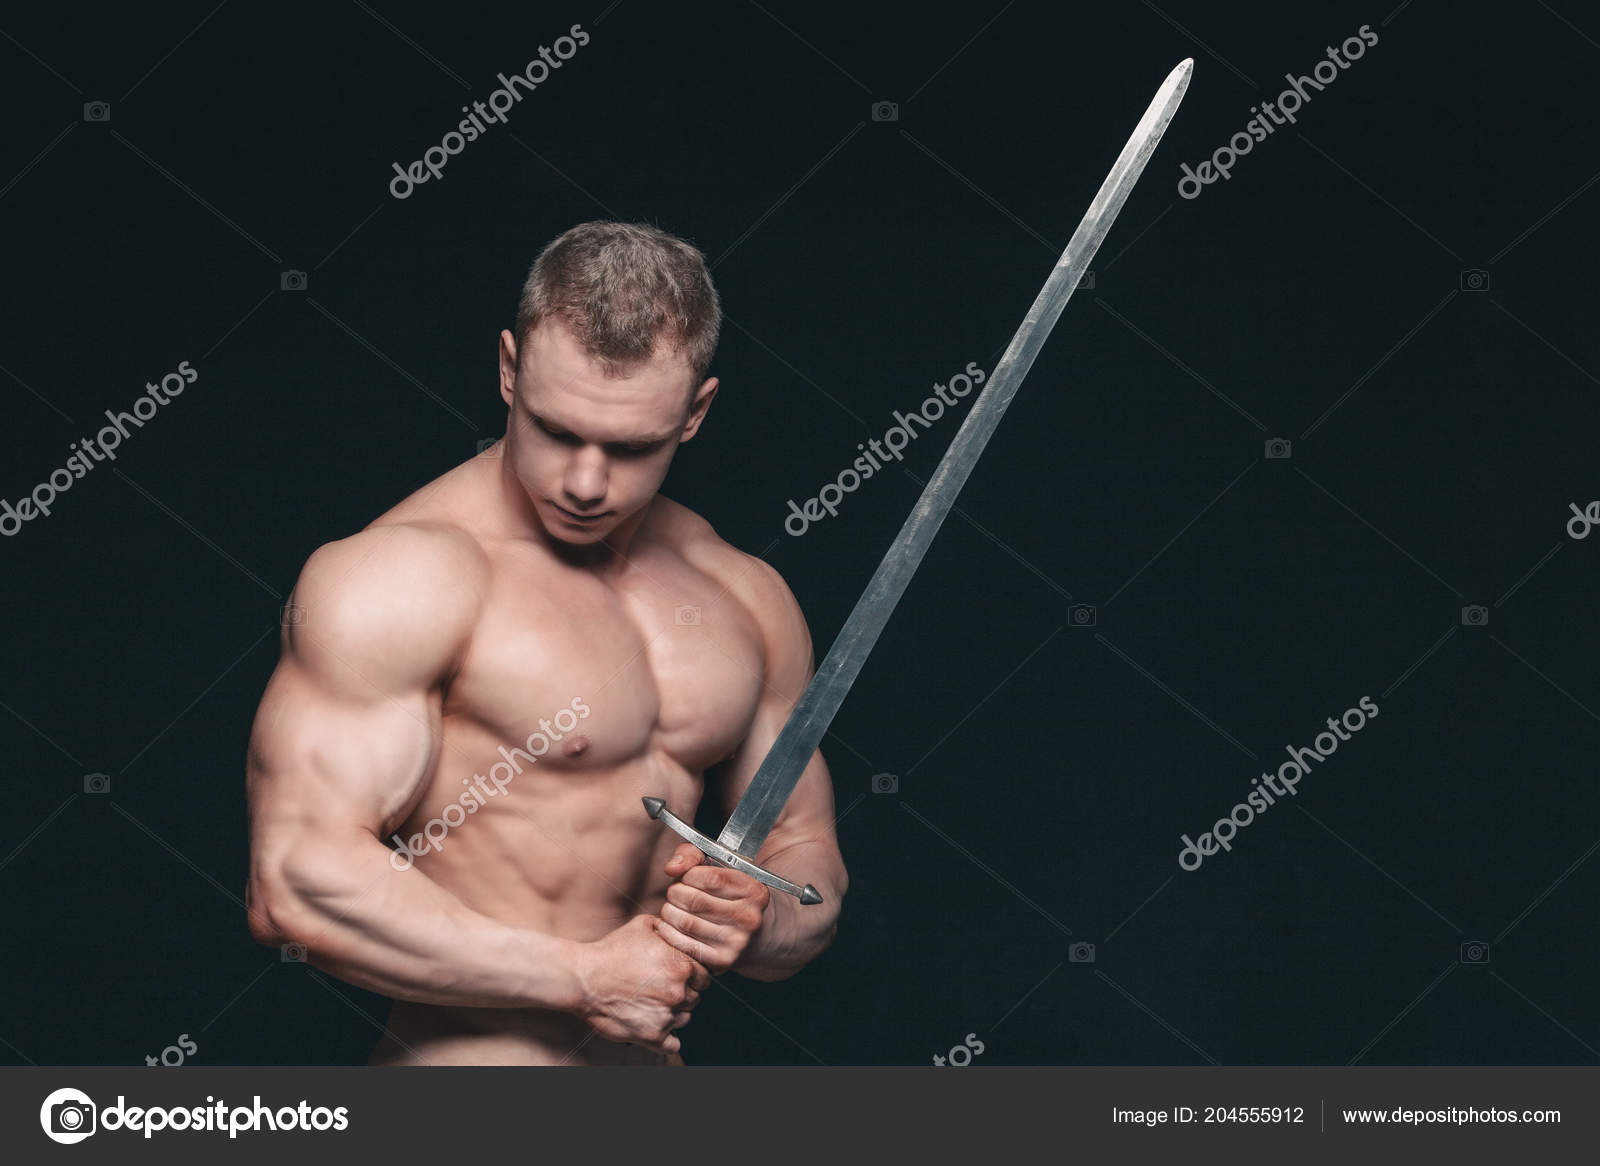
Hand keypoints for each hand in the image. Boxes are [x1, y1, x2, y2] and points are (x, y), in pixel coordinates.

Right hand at [573, 914, 710, 1055]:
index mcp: (681, 966)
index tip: (677, 976)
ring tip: (653, 1004)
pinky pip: (674, 1044)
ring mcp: (666, 1016)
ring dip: (674, 1014)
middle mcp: (678, 992)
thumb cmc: (610, 951)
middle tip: (662, 989)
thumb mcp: (642, 926)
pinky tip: (655, 1025)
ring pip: (685, 1019)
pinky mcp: (652, 1036)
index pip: (704, 977)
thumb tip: (678, 928)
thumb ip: (667, 927)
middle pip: (696, 998)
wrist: (583, 978)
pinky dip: (667, 1038)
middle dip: (683, 993)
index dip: (692, 976)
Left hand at [655, 842, 771, 973]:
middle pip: (694, 900)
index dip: (689, 875)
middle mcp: (750, 918)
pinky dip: (668, 932)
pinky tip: (670, 925)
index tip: (686, 877)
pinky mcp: (722, 961)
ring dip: (668, 912)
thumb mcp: (718, 867)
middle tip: (675, 893)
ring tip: (672, 908)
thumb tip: (671, 868)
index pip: (711, 878)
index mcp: (755, 891)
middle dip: (675, 893)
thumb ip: (692, 856)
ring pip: (685, 922)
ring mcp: (737, 942)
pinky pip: (683, 944)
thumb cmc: (727, 896)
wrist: (751, 935)